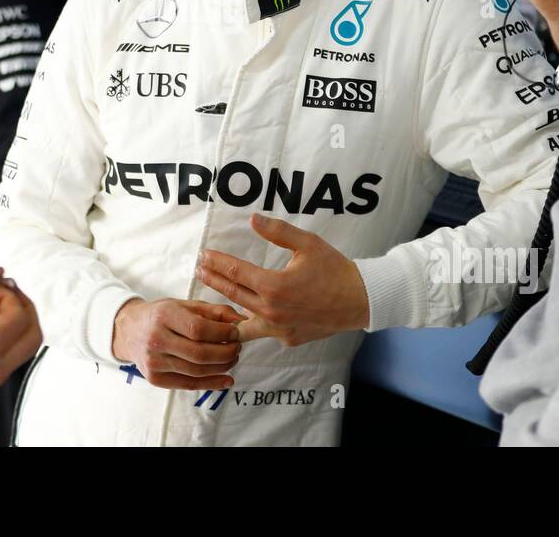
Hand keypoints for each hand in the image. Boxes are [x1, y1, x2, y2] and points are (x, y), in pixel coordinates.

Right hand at [111, 298, 243, 389]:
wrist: (128, 331)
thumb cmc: (160, 315)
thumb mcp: (183, 305)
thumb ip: (213, 311)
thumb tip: (241, 320)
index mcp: (164, 316)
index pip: (198, 329)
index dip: (222, 333)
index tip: (236, 333)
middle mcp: (156, 340)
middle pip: (199, 354)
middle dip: (225, 353)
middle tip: (238, 348)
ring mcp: (154, 362)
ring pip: (196, 372)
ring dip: (222, 368)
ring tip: (233, 359)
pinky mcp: (155, 379)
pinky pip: (188, 384)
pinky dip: (211, 384)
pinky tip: (226, 380)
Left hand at [196, 214, 368, 346]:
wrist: (360, 301)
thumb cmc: (334, 269)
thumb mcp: (307, 243)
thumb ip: (277, 231)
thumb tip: (253, 218)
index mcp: (273, 286)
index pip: (234, 272)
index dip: (216, 262)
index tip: (203, 255)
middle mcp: (271, 311)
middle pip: (231, 294)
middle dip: (212, 280)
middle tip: (198, 270)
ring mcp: (278, 329)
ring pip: (241, 323)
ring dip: (226, 309)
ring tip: (213, 299)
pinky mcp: (287, 339)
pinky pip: (261, 332)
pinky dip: (250, 324)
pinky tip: (243, 315)